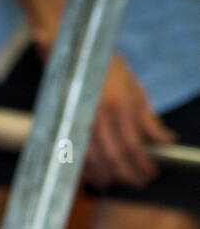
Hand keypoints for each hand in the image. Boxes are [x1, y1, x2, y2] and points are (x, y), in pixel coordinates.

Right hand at [37, 34, 175, 188]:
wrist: (71, 46)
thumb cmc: (106, 64)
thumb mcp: (133, 85)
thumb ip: (147, 115)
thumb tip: (165, 139)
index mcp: (119, 102)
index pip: (134, 145)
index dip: (144, 164)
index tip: (151, 172)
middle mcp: (99, 111)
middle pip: (115, 156)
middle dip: (128, 174)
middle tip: (138, 181)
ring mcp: (79, 115)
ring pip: (94, 157)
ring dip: (107, 175)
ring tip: (116, 182)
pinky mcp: (64, 117)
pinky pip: (75, 150)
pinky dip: (85, 167)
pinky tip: (94, 175)